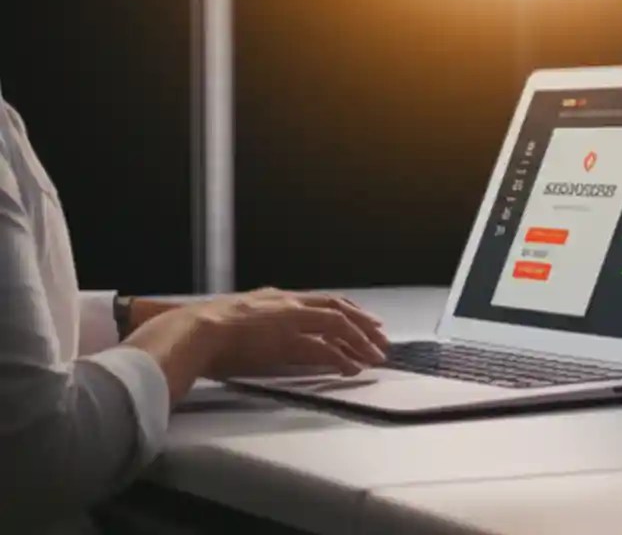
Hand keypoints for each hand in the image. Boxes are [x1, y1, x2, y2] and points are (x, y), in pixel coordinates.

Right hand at [194, 289, 389, 377]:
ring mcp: (291, 321)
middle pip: (339, 309)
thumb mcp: (241, 315)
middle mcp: (290, 304)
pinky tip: (352, 369)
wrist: (194, 330)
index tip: (366, 320)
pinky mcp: (287, 341)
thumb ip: (262, 320)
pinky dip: (342, 359)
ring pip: (338, 326)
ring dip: (360, 342)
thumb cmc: (207, 329)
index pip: (325, 300)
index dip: (349, 310)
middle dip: (364, 323)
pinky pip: (325, 350)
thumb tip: (270, 332)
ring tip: (375, 357)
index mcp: (280, 297)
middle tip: (382, 339)